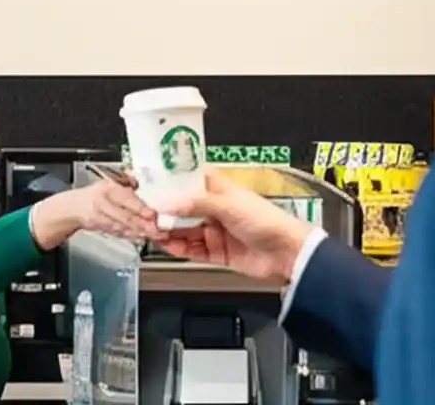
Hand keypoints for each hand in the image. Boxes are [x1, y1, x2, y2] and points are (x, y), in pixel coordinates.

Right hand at [30, 178, 165, 250]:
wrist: (72, 208)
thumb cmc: (94, 193)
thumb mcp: (109, 180)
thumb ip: (126, 180)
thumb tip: (138, 181)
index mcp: (107, 189)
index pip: (124, 198)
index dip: (139, 207)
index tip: (152, 214)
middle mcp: (103, 204)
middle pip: (125, 217)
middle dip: (144, 225)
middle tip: (160, 230)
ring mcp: (102, 218)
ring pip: (124, 227)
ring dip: (142, 233)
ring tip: (157, 236)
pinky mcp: (103, 229)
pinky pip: (120, 233)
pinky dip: (133, 236)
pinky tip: (144, 238)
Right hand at [157, 168, 313, 283]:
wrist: (287, 253)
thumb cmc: (267, 221)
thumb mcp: (228, 205)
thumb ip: (196, 204)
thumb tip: (170, 204)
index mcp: (218, 189)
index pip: (188, 181)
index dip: (170, 182)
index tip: (150, 184)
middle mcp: (214, 208)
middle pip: (182, 208)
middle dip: (164, 211)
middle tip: (147, 214)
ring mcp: (215, 231)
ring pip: (184, 230)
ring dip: (169, 231)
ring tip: (154, 231)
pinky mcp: (217, 252)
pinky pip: (192, 250)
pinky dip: (179, 249)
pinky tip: (168, 246)